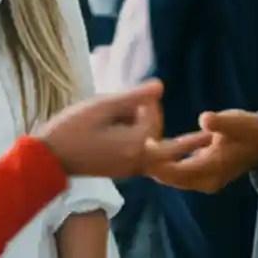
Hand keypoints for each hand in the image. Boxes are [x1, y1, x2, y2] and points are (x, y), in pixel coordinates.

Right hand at [34, 81, 206, 177]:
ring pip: (157, 156)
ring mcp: (129, 169)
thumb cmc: (72, 128)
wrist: (49, 159)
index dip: (150, 103)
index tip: (147, 91)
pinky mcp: (121, 171)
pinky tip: (156, 146)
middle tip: (209, 138)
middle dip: (186, 142)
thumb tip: (161, 86)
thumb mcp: (102, 105)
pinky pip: (145, 160)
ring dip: (171, 148)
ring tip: (195, 145)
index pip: (154, 120)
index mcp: (135, 144)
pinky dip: (153, 151)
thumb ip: (133, 97)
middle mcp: (137, 161)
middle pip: (166, 146)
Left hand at [143, 110, 257, 193]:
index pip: (176, 171)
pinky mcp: (199, 174)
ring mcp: (202, 180)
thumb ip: (220, 123)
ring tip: (141, 138)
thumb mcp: (237, 122)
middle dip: (151, 161)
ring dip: (155, 161)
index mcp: (211, 170)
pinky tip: (153, 142)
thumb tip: (205, 119)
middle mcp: (204, 181)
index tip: (144, 141)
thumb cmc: (249, 130)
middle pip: (168, 177)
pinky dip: (164, 159)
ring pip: (170, 176)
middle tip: (136, 138)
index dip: (158, 159)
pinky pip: (176, 170)